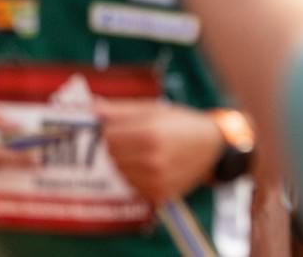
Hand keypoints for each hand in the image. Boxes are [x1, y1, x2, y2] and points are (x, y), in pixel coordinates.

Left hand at [94, 100, 223, 204]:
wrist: (211, 147)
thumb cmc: (179, 123)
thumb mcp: (152, 109)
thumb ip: (120, 110)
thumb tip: (92, 107)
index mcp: (148, 134)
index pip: (107, 136)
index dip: (106, 130)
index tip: (111, 125)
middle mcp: (152, 160)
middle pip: (111, 155)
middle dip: (114, 145)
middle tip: (129, 137)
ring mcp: (156, 181)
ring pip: (119, 172)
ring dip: (123, 162)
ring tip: (142, 151)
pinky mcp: (160, 196)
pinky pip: (132, 186)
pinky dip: (134, 176)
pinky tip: (149, 165)